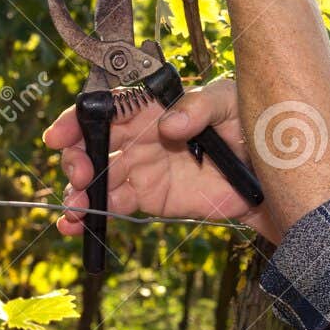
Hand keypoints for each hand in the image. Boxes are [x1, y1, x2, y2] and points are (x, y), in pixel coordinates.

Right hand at [42, 78, 280, 243]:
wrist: (271, 172)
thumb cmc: (251, 123)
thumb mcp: (230, 103)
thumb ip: (201, 106)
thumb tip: (168, 125)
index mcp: (153, 106)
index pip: (106, 108)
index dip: (77, 119)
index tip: (59, 136)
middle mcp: (140, 135)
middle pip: (93, 143)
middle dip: (76, 158)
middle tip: (78, 173)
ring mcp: (142, 168)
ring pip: (97, 177)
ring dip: (78, 192)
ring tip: (74, 208)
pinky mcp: (149, 198)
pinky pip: (113, 205)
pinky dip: (90, 216)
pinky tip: (75, 227)